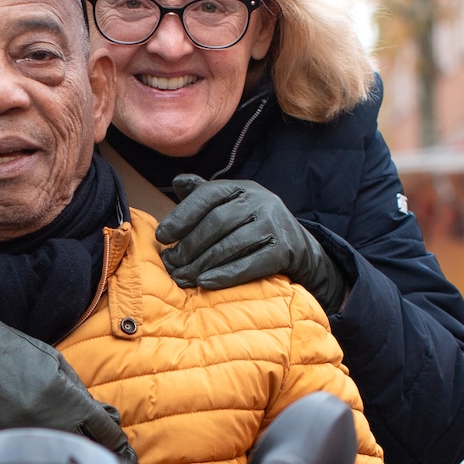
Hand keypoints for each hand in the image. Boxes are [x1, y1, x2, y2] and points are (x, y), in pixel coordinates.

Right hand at [0, 289, 137, 463]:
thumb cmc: (6, 350)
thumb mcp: (52, 360)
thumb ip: (77, 389)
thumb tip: (99, 414)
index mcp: (68, 399)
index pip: (106, 432)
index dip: (116, 444)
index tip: (120, 452)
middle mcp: (50, 423)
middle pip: (87, 453)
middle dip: (97, 459)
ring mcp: (24, 438)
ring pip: (58, 462)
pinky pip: (25, 461)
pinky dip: (34, 463)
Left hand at [158, 176, 345, 313]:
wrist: (300, 249)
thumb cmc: (254, 227)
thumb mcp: (232, 205)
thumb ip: (205, 195)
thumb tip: (177, 181)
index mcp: (242, 188)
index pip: (207, 195)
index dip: (182, 215)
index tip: (162, 236)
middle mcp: (260, 200)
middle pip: (217, 222)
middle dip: (189, 245)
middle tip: (171, 264)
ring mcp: (274, 224)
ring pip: (231, 244)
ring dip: (202, 263)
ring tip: (183, 277)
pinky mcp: (285, 249)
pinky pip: (251, 263)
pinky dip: (226, 274)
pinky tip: (205, 282)